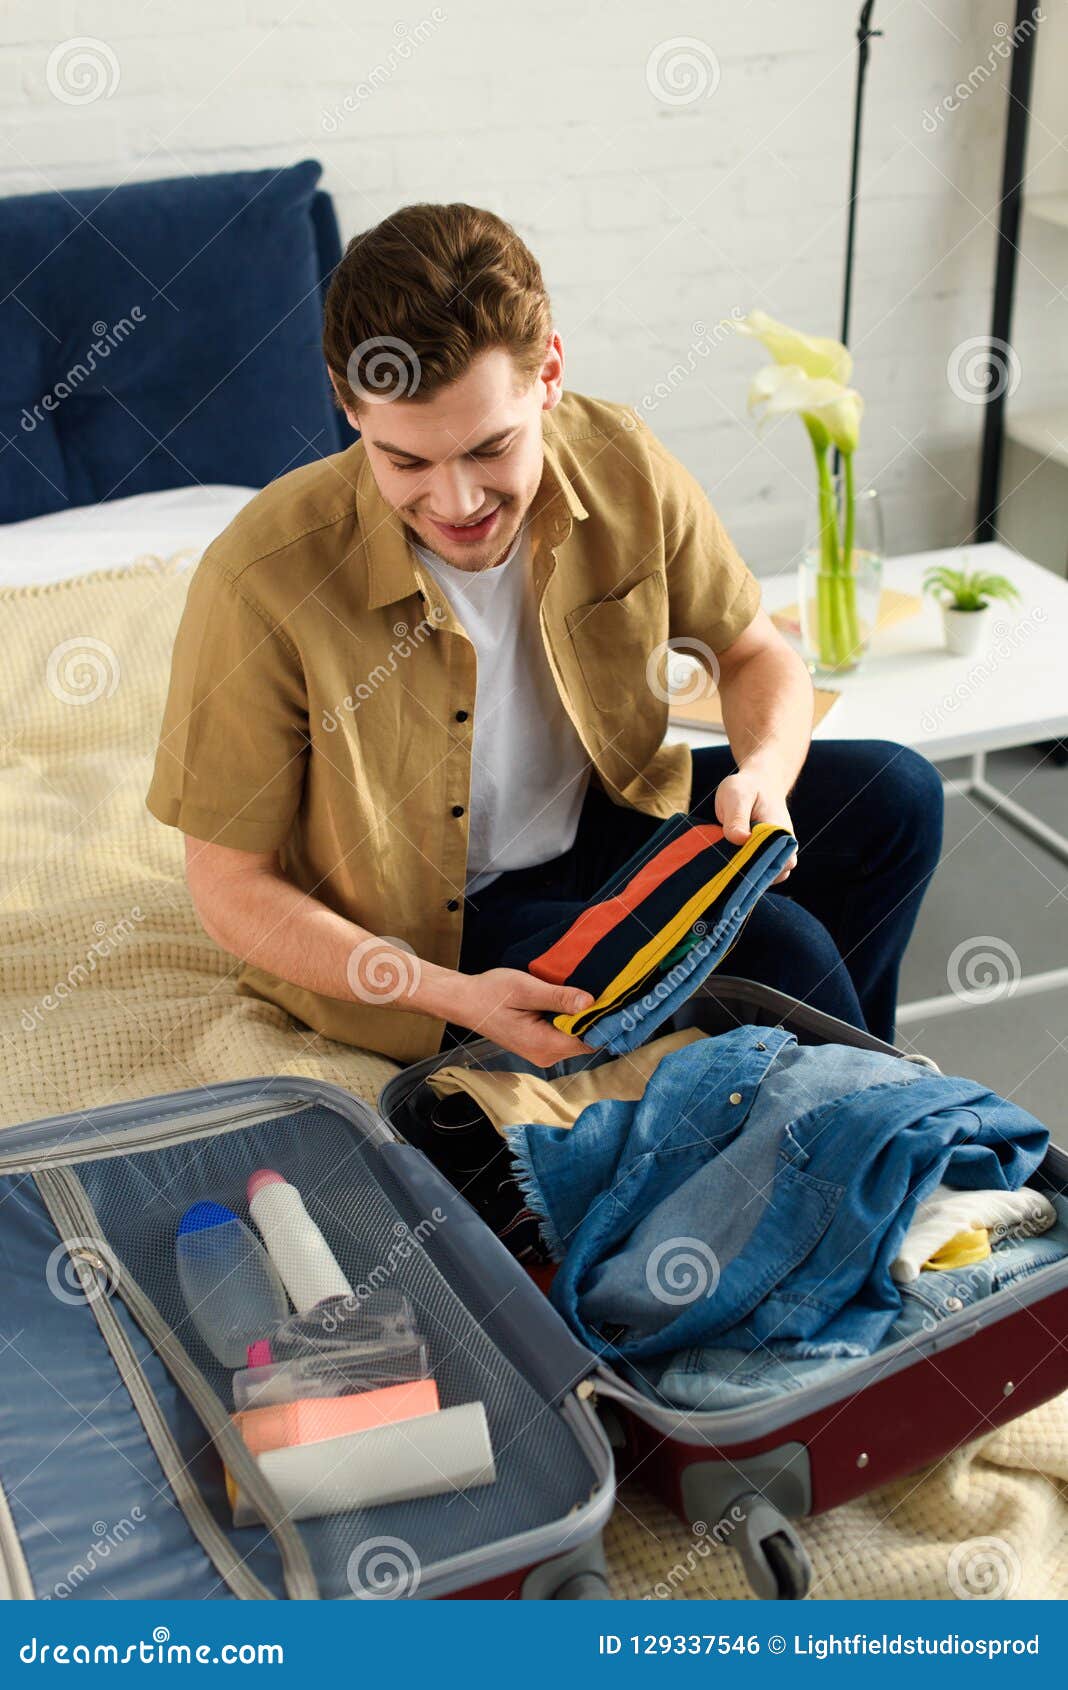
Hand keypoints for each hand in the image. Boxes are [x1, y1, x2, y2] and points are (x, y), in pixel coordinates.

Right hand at [453, 968, 596, 1065]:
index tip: (611, 1000)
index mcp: (542, 1044)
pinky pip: (564, 1036)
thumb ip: (558, 997)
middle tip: (601, 990)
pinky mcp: (539, 1046)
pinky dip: (570, 1021)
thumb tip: (589, 1003)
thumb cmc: (491, 993)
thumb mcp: (526, 989)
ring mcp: (542, 1053)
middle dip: (593, 1019)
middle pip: (585, 1042)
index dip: (602, 1022)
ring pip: (576, 1039)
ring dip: (581, 1019)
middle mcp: (545, 1055)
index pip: (588, 1041)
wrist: (466, 1001)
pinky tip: (568, 1002)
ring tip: (583, 992)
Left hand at [714, 768, 797, 885]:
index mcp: (781, 834)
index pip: (781, 863)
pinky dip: (742, 873)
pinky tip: (726, 865)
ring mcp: (775, 854)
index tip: (736, 865)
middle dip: (750, 877)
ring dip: (745, 876)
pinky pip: (756, 873)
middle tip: (725, 867)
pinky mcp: (764, 857)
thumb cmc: (747, 788)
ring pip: (764, 877)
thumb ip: (737, 817)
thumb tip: (739, 839)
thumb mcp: (737, 795)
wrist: (757, 784)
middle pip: (773, 875)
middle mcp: (784, 847)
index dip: (760, 870)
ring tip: (724, 865)